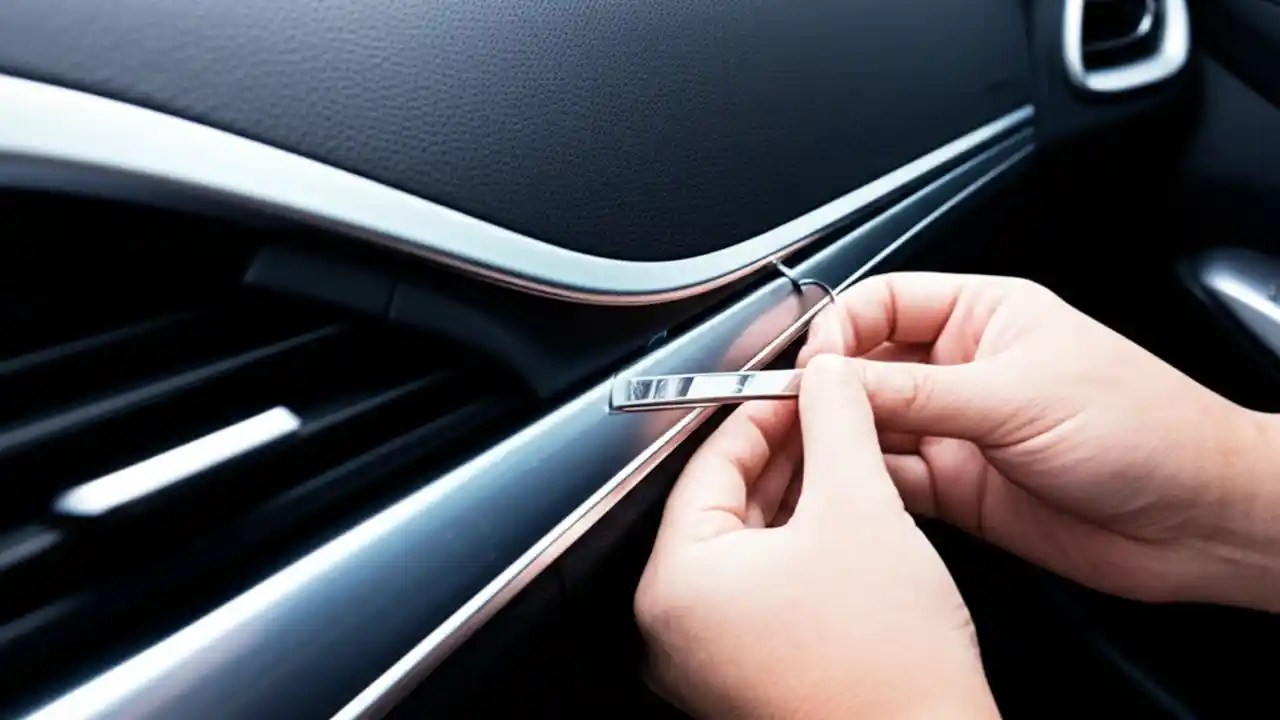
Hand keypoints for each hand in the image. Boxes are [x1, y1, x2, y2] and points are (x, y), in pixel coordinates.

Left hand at [635, 357, 998, 718]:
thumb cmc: (888, 670)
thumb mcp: (860, 509)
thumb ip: (834, 422)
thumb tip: (824, 377)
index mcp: (676, 585)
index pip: (707, 466)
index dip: (760, 412)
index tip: (797, 385)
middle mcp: (677, 628)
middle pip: (724, 505)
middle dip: (781, 451)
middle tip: (824, 411)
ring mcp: (710, 658)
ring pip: (747, 546)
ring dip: (794, 495)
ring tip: (840, 453)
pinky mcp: (748, 675)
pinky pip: (762, 588)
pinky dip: (797, 545)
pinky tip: (842, 516)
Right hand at [798, 272, 1279, 610]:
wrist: (1197, 520)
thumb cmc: (1147, 430)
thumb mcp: (1017, 396)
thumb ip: (918, 390)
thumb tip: (834, 377)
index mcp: (983, 315)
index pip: (883, 302)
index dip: (839, 329)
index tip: (816, 366)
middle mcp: (962, 369)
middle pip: (865, 366)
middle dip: (828, 388)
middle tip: (796, 414)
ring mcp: (957, 429)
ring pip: (870, 426)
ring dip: (840, 439)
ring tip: (812, 454)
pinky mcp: (956, 488)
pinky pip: (889, 480)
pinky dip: (862, 485)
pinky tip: (848, 489)